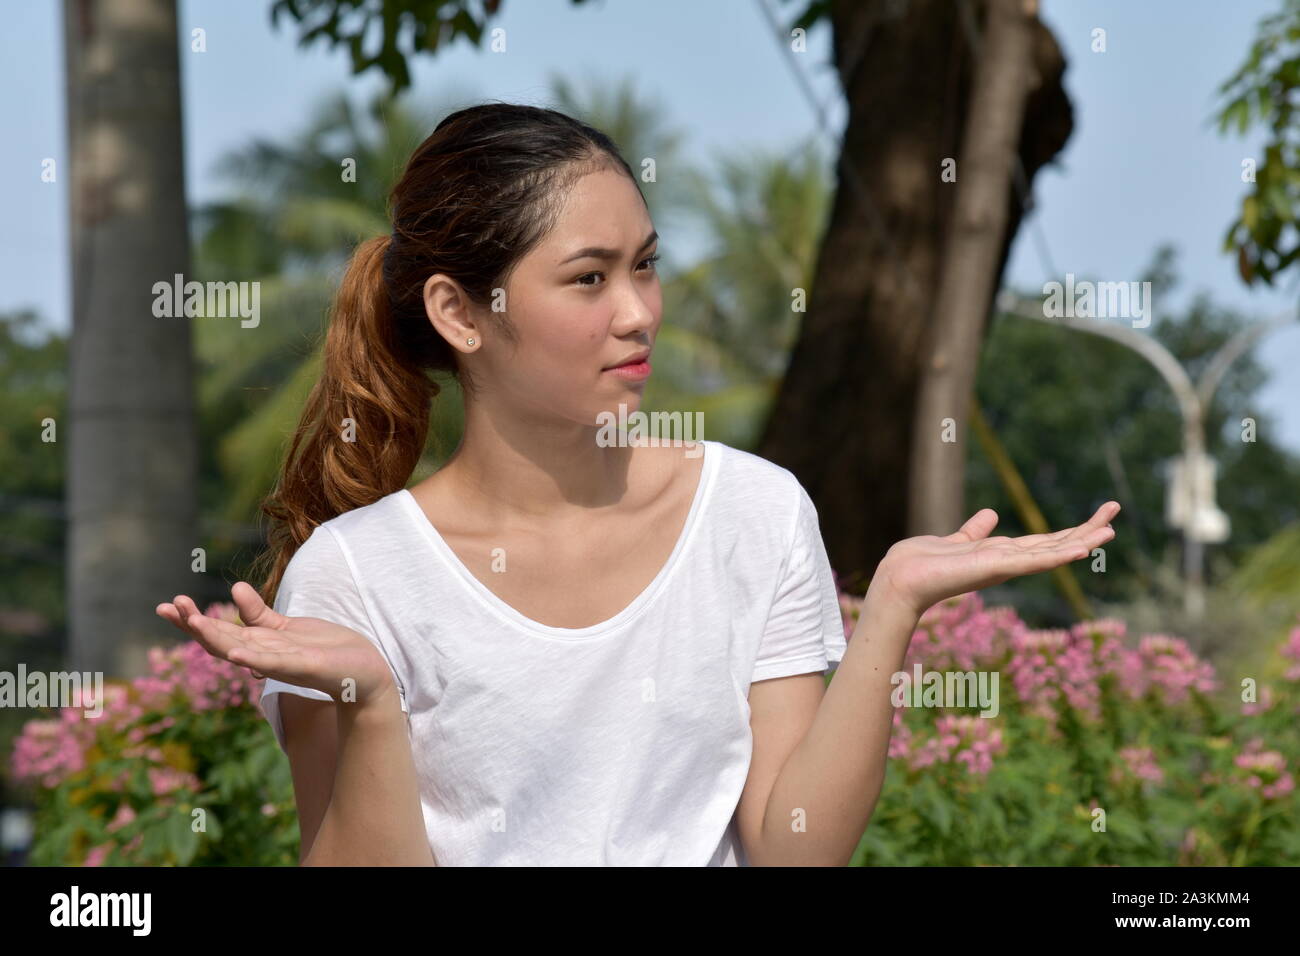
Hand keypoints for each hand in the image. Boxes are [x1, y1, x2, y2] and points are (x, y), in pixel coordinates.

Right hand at [155, 582, 397, 707]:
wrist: (362, 672)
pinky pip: (273, 664)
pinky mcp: (302, 666)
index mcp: (259, 644)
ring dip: (216, 638)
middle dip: (194, 624)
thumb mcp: (287, 627)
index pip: (218, 631)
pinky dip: (254, 658)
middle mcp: (263, 656)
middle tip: (169, 606)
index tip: (168, 605)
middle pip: (221, 640)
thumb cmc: (325, 650)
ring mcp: (281, 663)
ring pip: (241, 650)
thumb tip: (233, 587)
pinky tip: (235, 652)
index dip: (192, 620)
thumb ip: (259, 612)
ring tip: (192, 622)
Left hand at [872, 501, 1120, 618]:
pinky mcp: (996, 567)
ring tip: (1110, 530)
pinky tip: (1081, 548)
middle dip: (1087, 529)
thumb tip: (991, 514)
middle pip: (1057, 543)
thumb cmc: (924, 564)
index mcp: (1002, 554)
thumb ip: (975, 531)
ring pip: (1052, 552)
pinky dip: (1058, 556)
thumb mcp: (956, 541)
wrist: (901, 578)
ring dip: (1082, 541)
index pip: (1046, 540)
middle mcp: (1009, 561)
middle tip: (1116, 510)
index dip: (1072, 529)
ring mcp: (1005, 566)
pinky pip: (1034, 561)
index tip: (1099, 516)